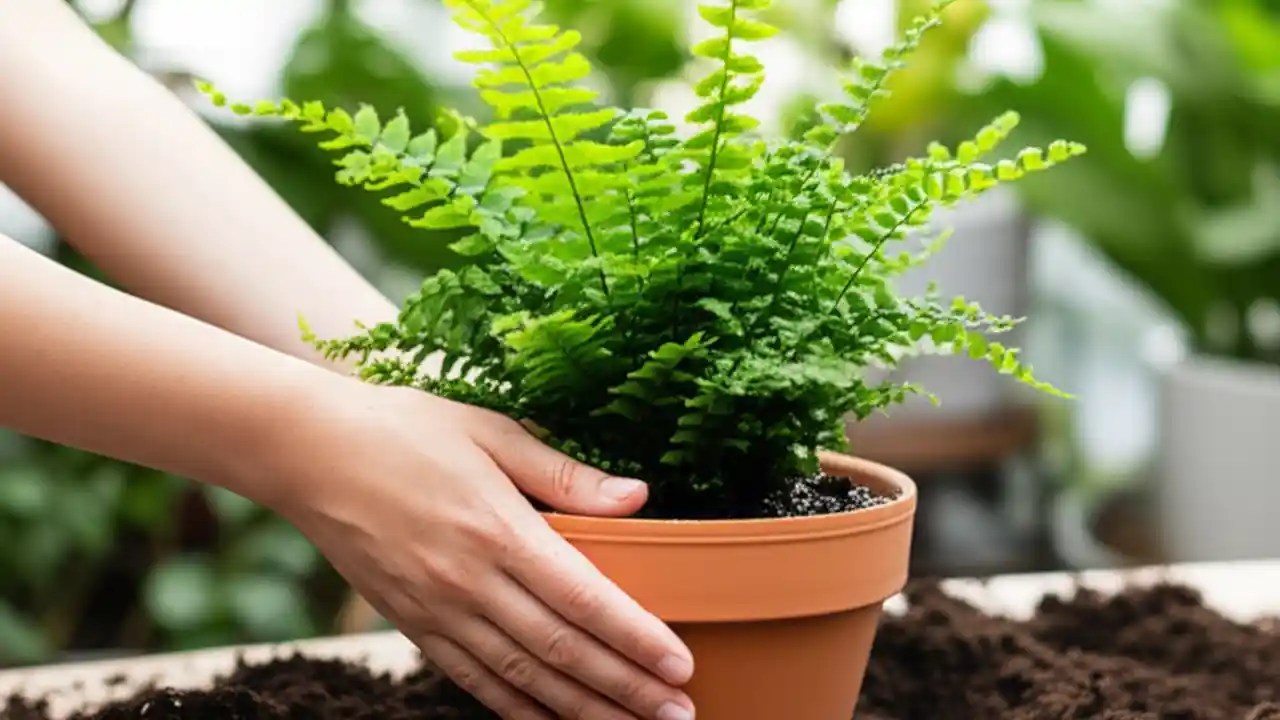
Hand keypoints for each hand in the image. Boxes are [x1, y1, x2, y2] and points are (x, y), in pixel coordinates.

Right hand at [261, 378, 695, 719]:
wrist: (309, 453)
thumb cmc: (407, 430)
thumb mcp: (491, 432)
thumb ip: (565, 474)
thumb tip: (638, 497)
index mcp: (498, 529)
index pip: (583, 597)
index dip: (636, 637)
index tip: (681, 664)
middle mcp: (469, 580)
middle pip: (561, 649)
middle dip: (625, 687)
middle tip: (678, 712)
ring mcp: (437, 610)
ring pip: (522, 676)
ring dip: (581, 709)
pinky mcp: (412, 624)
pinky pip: (471, 679)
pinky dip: (515, 708)